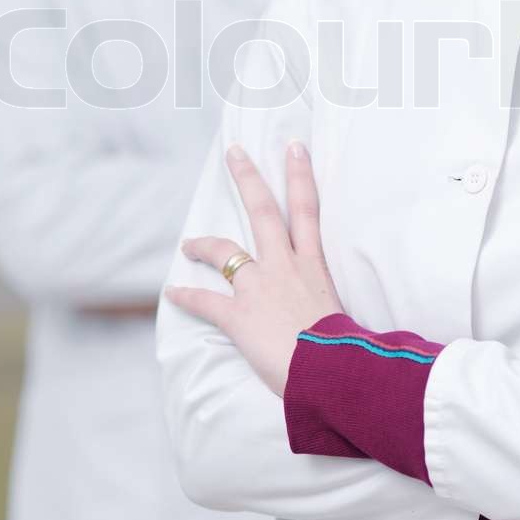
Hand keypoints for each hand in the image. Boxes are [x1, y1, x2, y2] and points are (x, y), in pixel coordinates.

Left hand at [164, 141, 343, 397]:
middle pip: (263, 212)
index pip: (307, 210)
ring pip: (226, 251)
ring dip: (203, 244)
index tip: (294, 149)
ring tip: (188, 242)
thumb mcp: (342, 316)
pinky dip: (187, 297)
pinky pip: (205, 301)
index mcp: (313, 265)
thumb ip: (330, 307)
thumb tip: (337, 323)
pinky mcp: (239, 315)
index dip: (300, 176)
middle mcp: (285, 266)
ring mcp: (259, 287)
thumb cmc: (346, 350)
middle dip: (248, 179)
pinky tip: (173, 293)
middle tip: (234, 154)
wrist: (332, 370)